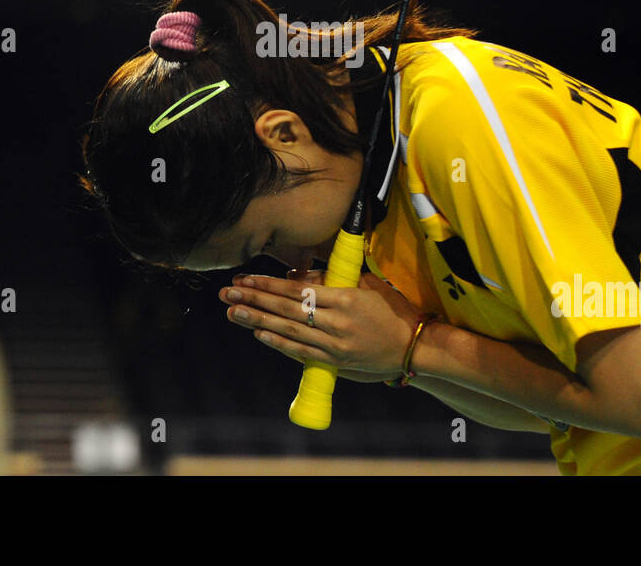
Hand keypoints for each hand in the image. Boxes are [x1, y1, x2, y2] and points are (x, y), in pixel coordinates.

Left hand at [218, 270, 424, 382]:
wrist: (411, 346)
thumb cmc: (390, 308)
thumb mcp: (365, 283)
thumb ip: (329, 279)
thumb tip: (293, 277)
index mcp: (345, 299)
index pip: (297, 291)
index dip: (268, 285)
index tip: (245, 278)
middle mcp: (337, 324)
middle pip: (287, 311)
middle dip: (254, 300)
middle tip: (228, 292)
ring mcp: (334, 346)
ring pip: (289, 332)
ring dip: (257, 322)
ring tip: (233, 312)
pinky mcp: (334, 362)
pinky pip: (300, 352)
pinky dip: (278, 343)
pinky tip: (258, 334)